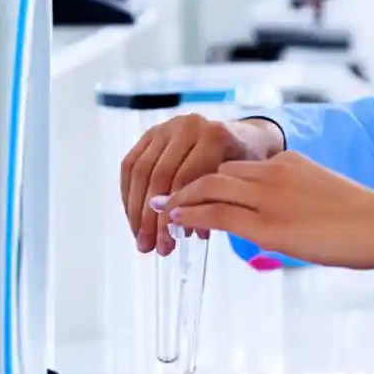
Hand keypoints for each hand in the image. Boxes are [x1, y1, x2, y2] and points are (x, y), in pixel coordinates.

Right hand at [121, 115, 284, 255]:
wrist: (244, 138)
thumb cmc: (245, 166)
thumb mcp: (239, 184)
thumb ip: (215, 203)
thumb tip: (187, 230)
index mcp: (214, 136)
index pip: (184, 180)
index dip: (172, 215)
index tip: (167, 243)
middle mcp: (189, 127)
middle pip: (160, 176)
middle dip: (150, 218)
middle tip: (149, 246)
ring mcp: (167, 127)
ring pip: (140, 172)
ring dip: (135, 210)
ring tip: (140, 239)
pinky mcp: (152, 133)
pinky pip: (130, 165)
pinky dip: (128, 194)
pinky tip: (133, 218)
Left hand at [164, 151, 373, 277]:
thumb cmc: (362, 222)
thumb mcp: (320, 200)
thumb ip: (292, 204)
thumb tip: (276, 226)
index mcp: (288, 163)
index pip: (235, 167)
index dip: (208, 181)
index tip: (192, 193)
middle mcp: (273, 172)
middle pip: (215, 172)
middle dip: (185, 187)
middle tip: (165, 201)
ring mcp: (268, 196)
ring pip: (208, 188)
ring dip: (180, 201)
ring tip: (162, 214)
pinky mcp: (266, 223)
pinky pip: (216, 213)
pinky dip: (190, 215)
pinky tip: (175, 221)